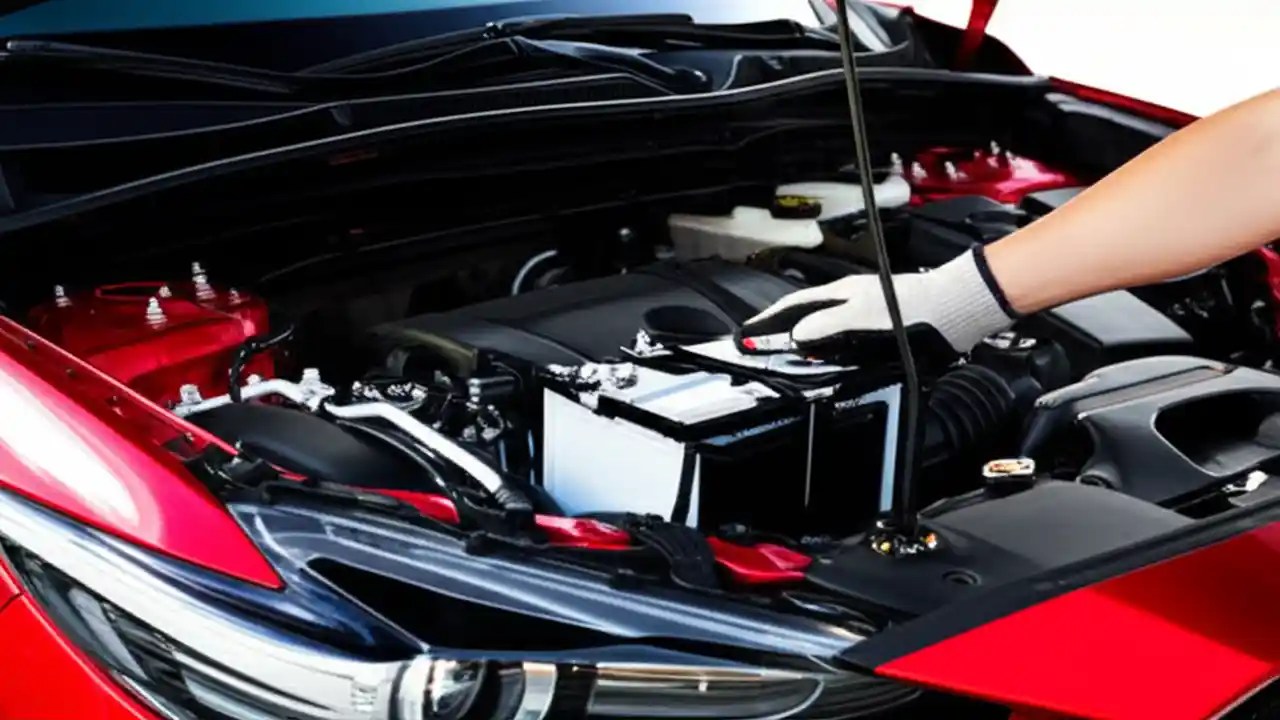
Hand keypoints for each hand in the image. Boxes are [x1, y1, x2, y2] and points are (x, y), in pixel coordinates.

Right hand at [738, 249, 1016, 359]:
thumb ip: (825, 324)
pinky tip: (832, 363)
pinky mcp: (881, 333)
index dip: (771, 318)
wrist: (951, 312)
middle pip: (808, 318)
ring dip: (808, 344)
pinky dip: (831, 352)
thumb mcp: (859, 314)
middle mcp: (850, 303)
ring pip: (826, 331)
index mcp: (841, 293)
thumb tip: (797, 334)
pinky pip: (845, 343)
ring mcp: (865, 318)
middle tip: (763, 348)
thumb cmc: (909, 307)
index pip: (795, 305)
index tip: (750, 331)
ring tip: (790, 358)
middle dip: (785, 332)